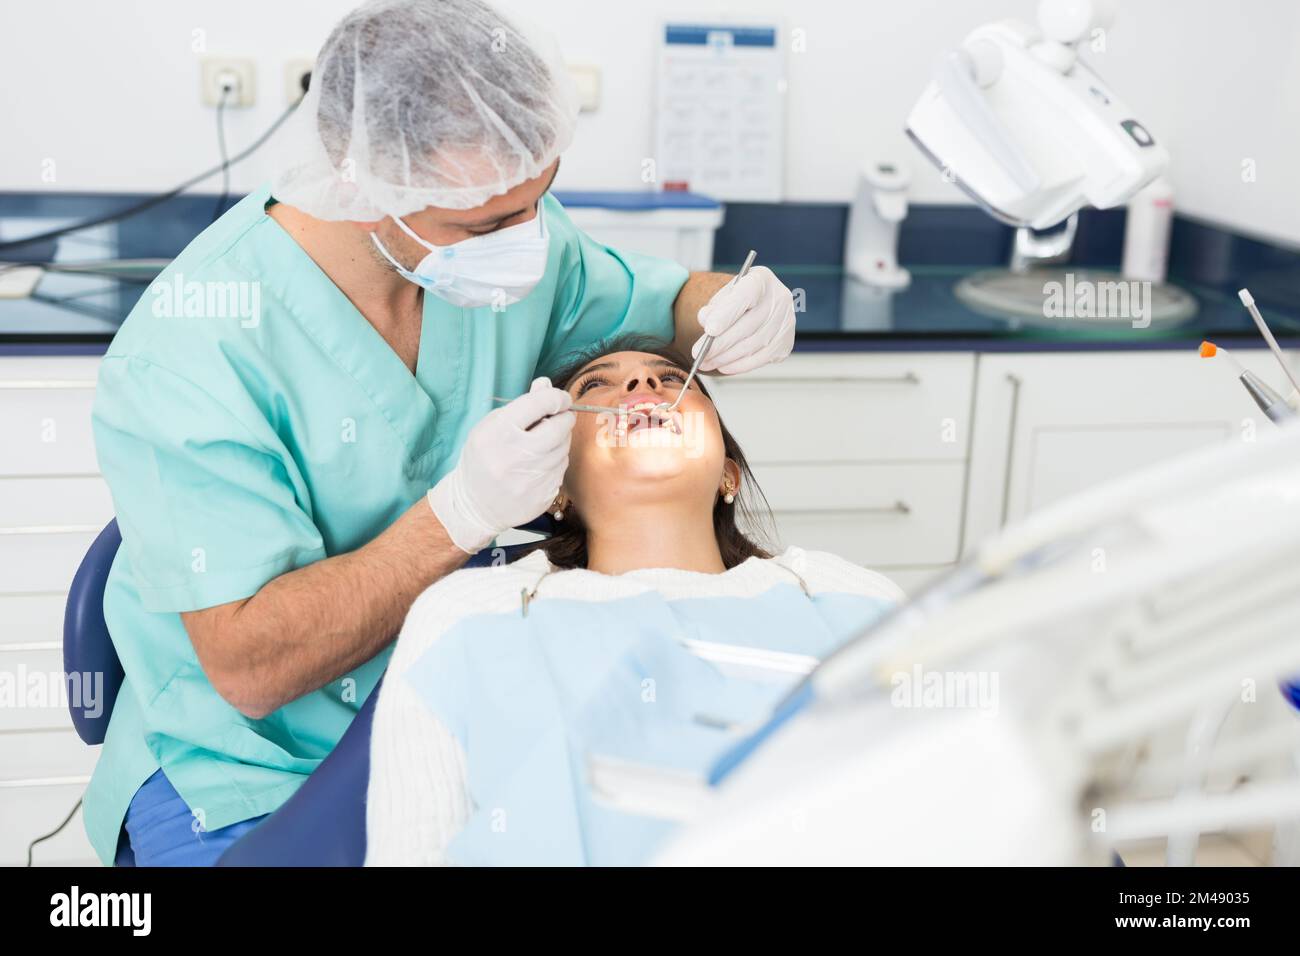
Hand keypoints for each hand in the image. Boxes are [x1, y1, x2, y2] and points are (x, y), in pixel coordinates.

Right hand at [427, 377, 574, 552]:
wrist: (475, 505)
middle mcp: (516, 456)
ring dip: (560, 441)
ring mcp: (531, 479)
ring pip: (564, 448)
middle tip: (561, 417)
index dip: (557, 397)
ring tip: (543, 443)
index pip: (539, 403)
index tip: (561, 398)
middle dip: (565, 417)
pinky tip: (539, 465)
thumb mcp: (491, 427)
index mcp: (499, 433)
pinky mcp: (543, 495)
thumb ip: (521, 406)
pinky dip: (555, 462)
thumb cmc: (482, 459)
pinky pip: (561, 469)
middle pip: (559, 426)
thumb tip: (545, 385)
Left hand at [693, 266, 795, 374]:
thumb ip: (713, 307)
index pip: (744, 296)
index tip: (709, 330)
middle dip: (720, 343)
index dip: (727, 315)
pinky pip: (760, 359)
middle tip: (698, 354)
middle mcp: (779, 299)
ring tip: (706, 362)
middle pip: (747, 326)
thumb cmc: (739, 300)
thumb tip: (706, 320)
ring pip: (752, 345)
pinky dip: (739, 365)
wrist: (759, 306)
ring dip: (726, 357)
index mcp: (761, 280)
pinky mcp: (785, 343)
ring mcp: (786, 322)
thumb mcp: (723, 296)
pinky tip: (723, 366)